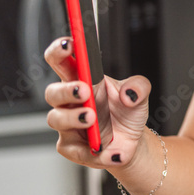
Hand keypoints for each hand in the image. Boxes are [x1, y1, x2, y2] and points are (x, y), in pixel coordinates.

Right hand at [44, 37, 150, 166]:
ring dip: (73, 117)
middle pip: (53, 92)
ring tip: (92, 117)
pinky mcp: (71, 148)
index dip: (60, 50)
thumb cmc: (127, 111)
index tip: (69, 44)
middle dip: (66, 89)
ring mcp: (67, 125)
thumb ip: (138, 86)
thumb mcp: (140, 93)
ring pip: (56, 119)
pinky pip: (75, 150)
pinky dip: (93, 150)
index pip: (61, 61)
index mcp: (81, 80)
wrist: (133, 140)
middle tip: (83, 90)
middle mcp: (70, 102)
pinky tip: (109, 150)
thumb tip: (129, 93)